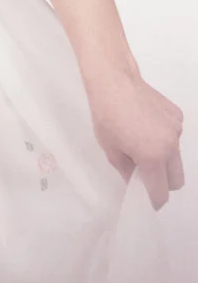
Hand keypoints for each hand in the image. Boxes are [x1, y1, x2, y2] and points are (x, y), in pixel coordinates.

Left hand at [83, 65, 184, 208]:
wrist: (114, 82)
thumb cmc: (106, 116)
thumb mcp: (110, 149)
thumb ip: (126, 171)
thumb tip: (135, 181)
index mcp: (153, 158)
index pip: (161, 192)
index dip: (154, 200)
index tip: (148, 200)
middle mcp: (171, 146)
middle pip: (176, 179)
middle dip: (164, 183)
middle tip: (146, 175)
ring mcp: (177, 129)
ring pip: (176, 156)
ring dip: (164, 158)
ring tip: (142, 142)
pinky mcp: (178, 115)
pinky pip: (174, 136)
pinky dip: (164, 137)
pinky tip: (147, 123)